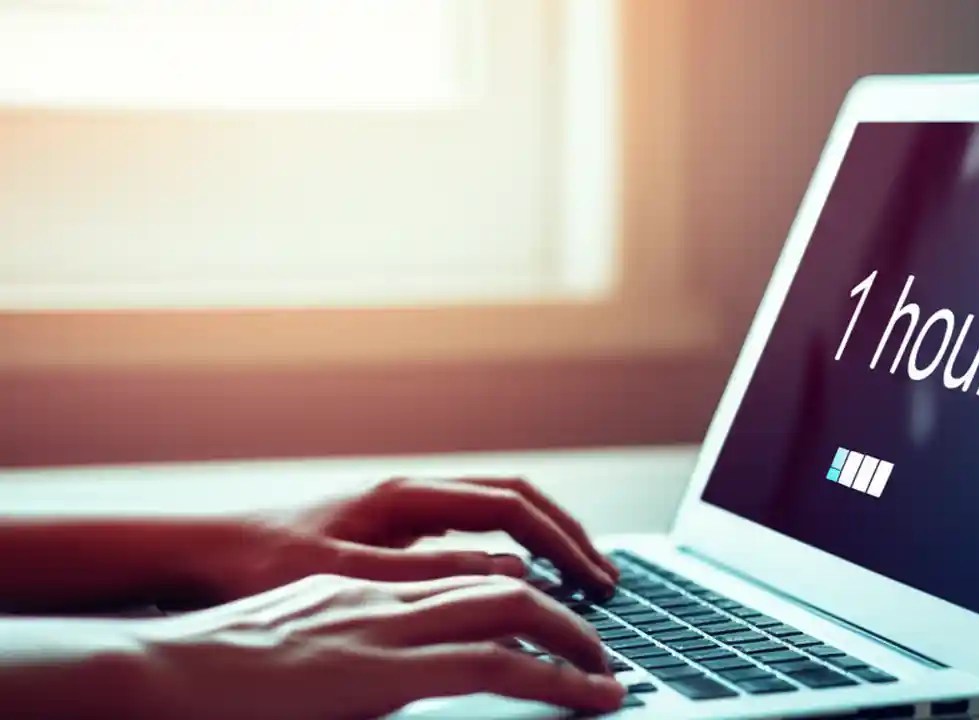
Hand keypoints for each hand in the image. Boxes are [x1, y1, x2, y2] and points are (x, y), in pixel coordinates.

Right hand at [130, 574, 624, 719]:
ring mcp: (390, 628)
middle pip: (500, 585)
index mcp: (363, 589)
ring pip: (511, 614)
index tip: (549, 618)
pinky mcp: (388, 671)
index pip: (461, 578)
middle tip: (598, 641)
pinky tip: (585, 693)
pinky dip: (552, 676)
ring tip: (608, 672)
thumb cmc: (212, 671)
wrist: (162, 673)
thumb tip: (368, 676)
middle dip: (560, 611)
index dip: (517, 594)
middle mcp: (386, 596)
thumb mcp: (291, 648)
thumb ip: (343, 651)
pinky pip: (492, 664)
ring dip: (571, 639)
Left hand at [199, 476, 619, 603]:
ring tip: (580, 578)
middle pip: (518, 500)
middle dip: (570, 536)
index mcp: (408, 497)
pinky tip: (522, 580)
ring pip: (499, 513)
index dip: (562, 545)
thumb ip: (430, 574)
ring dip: (546, 541)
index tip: (595, 581)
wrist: (209, 552)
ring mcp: (407, 509)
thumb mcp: (347, 576)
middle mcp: (414, 494)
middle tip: (607, 580)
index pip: (512, 509)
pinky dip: (514, 550)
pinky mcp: (397, 530)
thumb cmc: (265, 563)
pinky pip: (475, 531)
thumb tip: (509, 569)